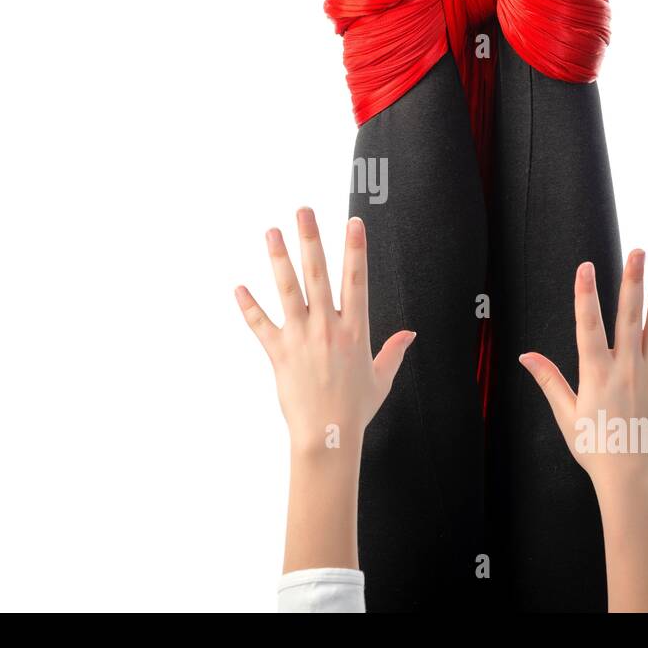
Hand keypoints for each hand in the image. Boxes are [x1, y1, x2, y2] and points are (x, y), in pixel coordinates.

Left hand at [236, 208, 414, 455]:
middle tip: (304, 210)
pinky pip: (261, 324)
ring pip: (288, 290)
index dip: (355, 249)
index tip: (354, 222)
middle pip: (318, 274)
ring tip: (271, 232)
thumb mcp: (381, 379)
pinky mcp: (279, 353)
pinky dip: (248, 306)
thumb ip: (394, 352)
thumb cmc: (355, 410)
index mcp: (355, 330)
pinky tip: (238, 287)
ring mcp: (301, 338)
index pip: (357, 280)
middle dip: (311, 239)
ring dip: (278, 259)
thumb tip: (409, 335)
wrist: (328, 436)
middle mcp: (328, 328)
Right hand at [519, 251, 647, 494]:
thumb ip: (548, 380)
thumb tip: (526, 356)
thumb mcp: (564, 414)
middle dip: (633, 282)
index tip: (586, 267)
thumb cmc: (593, 448)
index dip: (586, 295)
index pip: (588, 325)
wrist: (629, 477)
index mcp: (597, 373)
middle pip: (630, 317)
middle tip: (638, 252)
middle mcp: (626, 369)